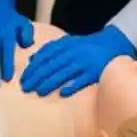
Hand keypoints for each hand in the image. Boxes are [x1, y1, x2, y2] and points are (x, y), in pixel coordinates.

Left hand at [19, 25, 135, 97]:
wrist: (112, 44)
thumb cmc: (86, 46)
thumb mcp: (68, 43)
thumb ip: (50, 49)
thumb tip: (32, 59)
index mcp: (66, 45)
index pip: (45, 56)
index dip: (33, 68)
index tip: (23, 78)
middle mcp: (73, 53)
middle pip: (52, 66)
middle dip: (37, 77)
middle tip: (26, 87)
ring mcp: (84, 63)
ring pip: (64, 73)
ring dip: (50, 83)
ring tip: (39, 91)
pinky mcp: (94, 72)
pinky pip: (81, 80)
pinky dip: (72, 86)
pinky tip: (62, 93)